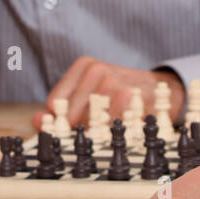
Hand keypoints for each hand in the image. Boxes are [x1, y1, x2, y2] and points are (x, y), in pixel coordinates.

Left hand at [33, 57, 185, 132]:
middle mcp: (99, 70)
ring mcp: (117, 83)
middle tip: (90, 131)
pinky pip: (110, 126)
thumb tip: (37, 121)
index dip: (58, 120)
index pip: (54, 101)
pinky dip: (110, 133)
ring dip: (95, 132)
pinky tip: (118, 128)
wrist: (162, 91)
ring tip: (106, 128)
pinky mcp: (134, 99)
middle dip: (76, 129)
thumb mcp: (86, 96)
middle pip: (70, 114)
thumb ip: (58, 110)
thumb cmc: (117, 96)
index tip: (68, 127)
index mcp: (84, 65)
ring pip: (89, 122)